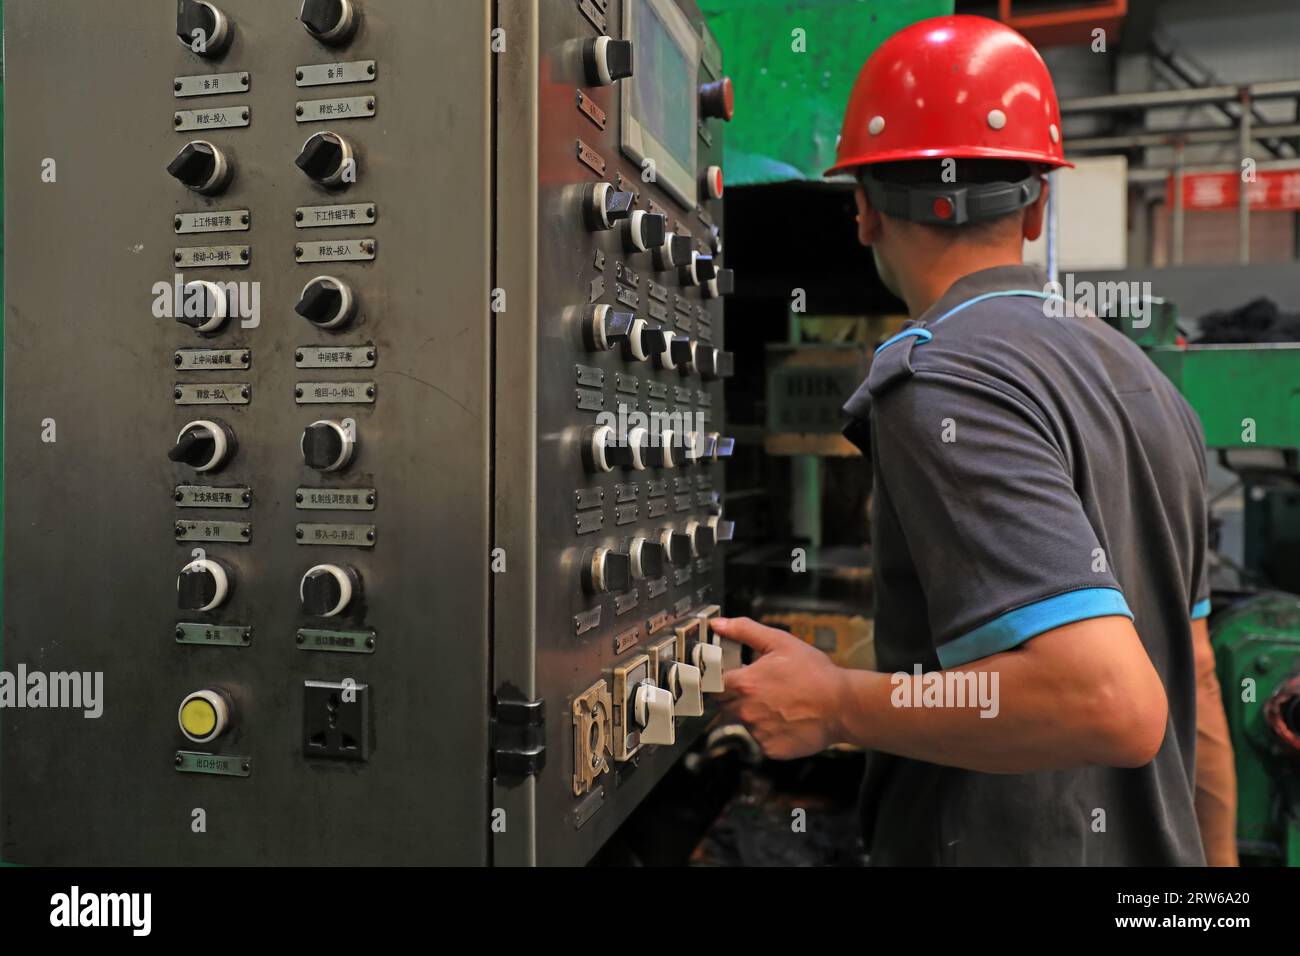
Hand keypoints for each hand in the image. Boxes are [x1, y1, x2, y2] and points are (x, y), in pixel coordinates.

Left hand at [712, 616, 849, 759]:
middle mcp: (745, 711)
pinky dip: (771, 732)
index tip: (737, 677)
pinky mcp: (770, 749)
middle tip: (764, 689)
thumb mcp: (780, 642)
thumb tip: (718, 624)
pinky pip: (762, 740)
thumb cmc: (815, 673)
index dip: (725, 680)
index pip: (714, 685)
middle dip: (739, 697)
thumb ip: (744, 631)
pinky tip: (788, 720)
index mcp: (744, 684)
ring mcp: (757, 733)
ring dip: (755, 715)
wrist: (843, 706)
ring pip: (744, 723)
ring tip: (781, 704)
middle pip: (726, 705)